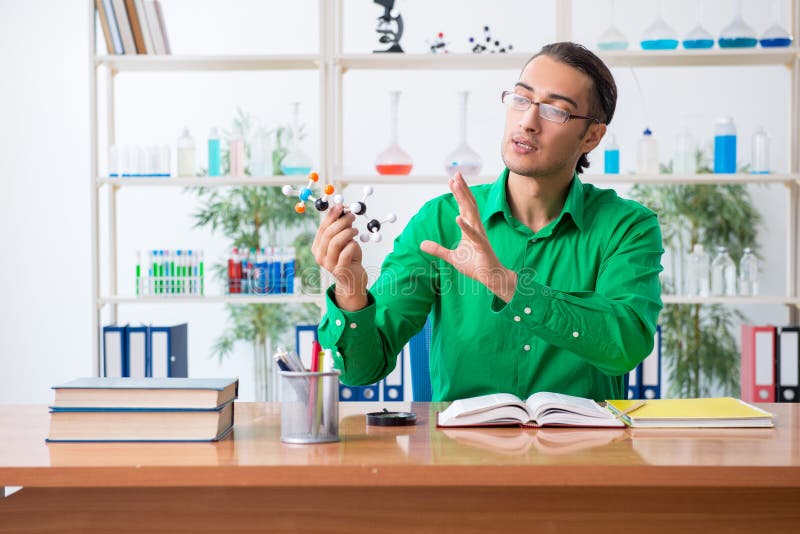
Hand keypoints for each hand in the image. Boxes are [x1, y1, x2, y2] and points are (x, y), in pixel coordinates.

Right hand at [311, 204, 367, 310]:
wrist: (353, 279)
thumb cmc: (348, 258)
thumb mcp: (344, 241)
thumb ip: (341, 228)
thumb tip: (344, 211)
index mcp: (317, 248)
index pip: (322, 229)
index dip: (331, 216)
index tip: (340, 206)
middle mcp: (320, 256)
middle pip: (328, 234)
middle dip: (341, 222)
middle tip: (352, 215)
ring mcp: (329, 264)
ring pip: (336, 243)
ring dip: (347, 232)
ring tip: (355, 230)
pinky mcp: (340, 270)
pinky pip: (346, 253)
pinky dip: (352, 245)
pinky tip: (355, 243)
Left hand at [420, 173, 517, 302]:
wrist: (491, 277)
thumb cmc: (476, 266)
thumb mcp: (452, 257)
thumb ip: (438, 250)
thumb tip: (421, 245)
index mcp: (470, 228)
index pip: (463, 207)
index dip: (458, 194)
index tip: (452, 180)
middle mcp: (476, 228)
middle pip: (468, 205)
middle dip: (461, 189)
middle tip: (456, 174)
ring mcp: (480, 236)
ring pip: (471, 214)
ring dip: (463, 200)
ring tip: (457, 186)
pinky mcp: (482, 246)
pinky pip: (473, 235)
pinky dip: (466, 226)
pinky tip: (458, 218)